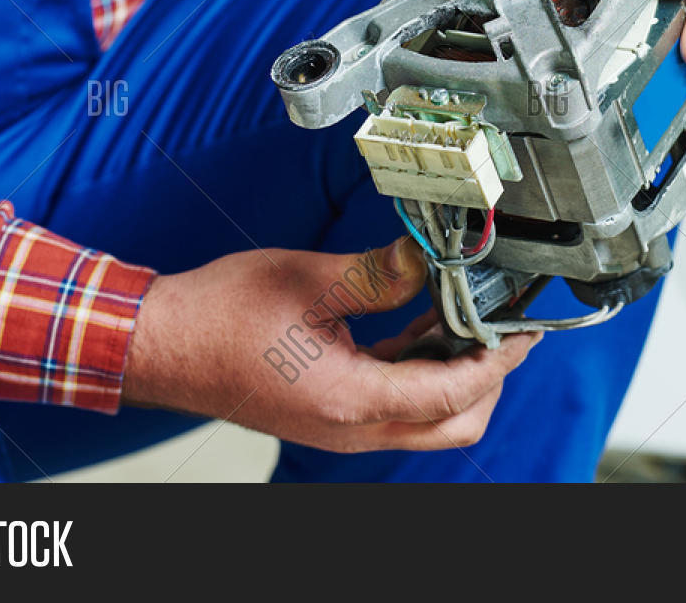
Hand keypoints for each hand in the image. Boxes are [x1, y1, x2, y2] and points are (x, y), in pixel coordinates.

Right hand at [121, 238, 539, 452]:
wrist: (161, 343)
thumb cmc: (220, 316)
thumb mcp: (311, 280)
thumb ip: (381, 274)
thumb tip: (430, 258)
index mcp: (349, 401)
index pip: (452, 394)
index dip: (497, 360)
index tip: (524, 330)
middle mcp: (350, 427)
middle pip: (451, 424)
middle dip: (488, 379)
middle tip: (503, 328)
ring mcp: (339, 424)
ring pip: (425, 416)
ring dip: (453, 371)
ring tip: (465, 312)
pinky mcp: (329, 410)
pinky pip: (394, 400)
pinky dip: (419, 368)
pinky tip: (423, 320)